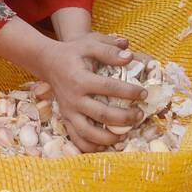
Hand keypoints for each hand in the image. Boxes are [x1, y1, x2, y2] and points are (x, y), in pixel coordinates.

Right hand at [37, 32, 147, 152]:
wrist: (48, 62)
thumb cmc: (73, 53)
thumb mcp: (89, 44)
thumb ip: (109, 50)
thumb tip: (130, 56)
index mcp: (81, 79)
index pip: (109, 88)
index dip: (129, 92)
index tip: (144, 94)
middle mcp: (74, 98)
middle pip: (102, 114)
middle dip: (124, 118)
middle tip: (139, 115)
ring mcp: (68, 111)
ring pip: (88, 132)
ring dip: (108, 138)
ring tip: (125, 134)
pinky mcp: (65, 119)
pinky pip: (76, 138)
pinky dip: (90, 146)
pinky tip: (106, 145)